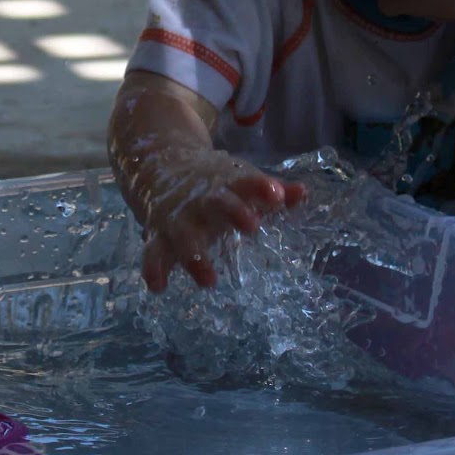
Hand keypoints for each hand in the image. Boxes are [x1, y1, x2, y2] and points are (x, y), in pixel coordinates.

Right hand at [136, 148, 303, 292]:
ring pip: (185, 237)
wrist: (162, 168)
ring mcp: (178, 218)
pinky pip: (154, 253)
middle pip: (217, 204)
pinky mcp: (158, 235)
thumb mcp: (240, 181)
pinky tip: (158, 287)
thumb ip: (270, 190)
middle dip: (234, 213)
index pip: (247, 182)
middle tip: (253, 228)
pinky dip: (154, 269)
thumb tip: (301, 193)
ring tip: (209, 281)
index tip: (277, 195)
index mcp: (226, 184)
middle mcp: (202, 200)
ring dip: (195, 258)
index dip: (261, 187)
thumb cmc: (215, 184)